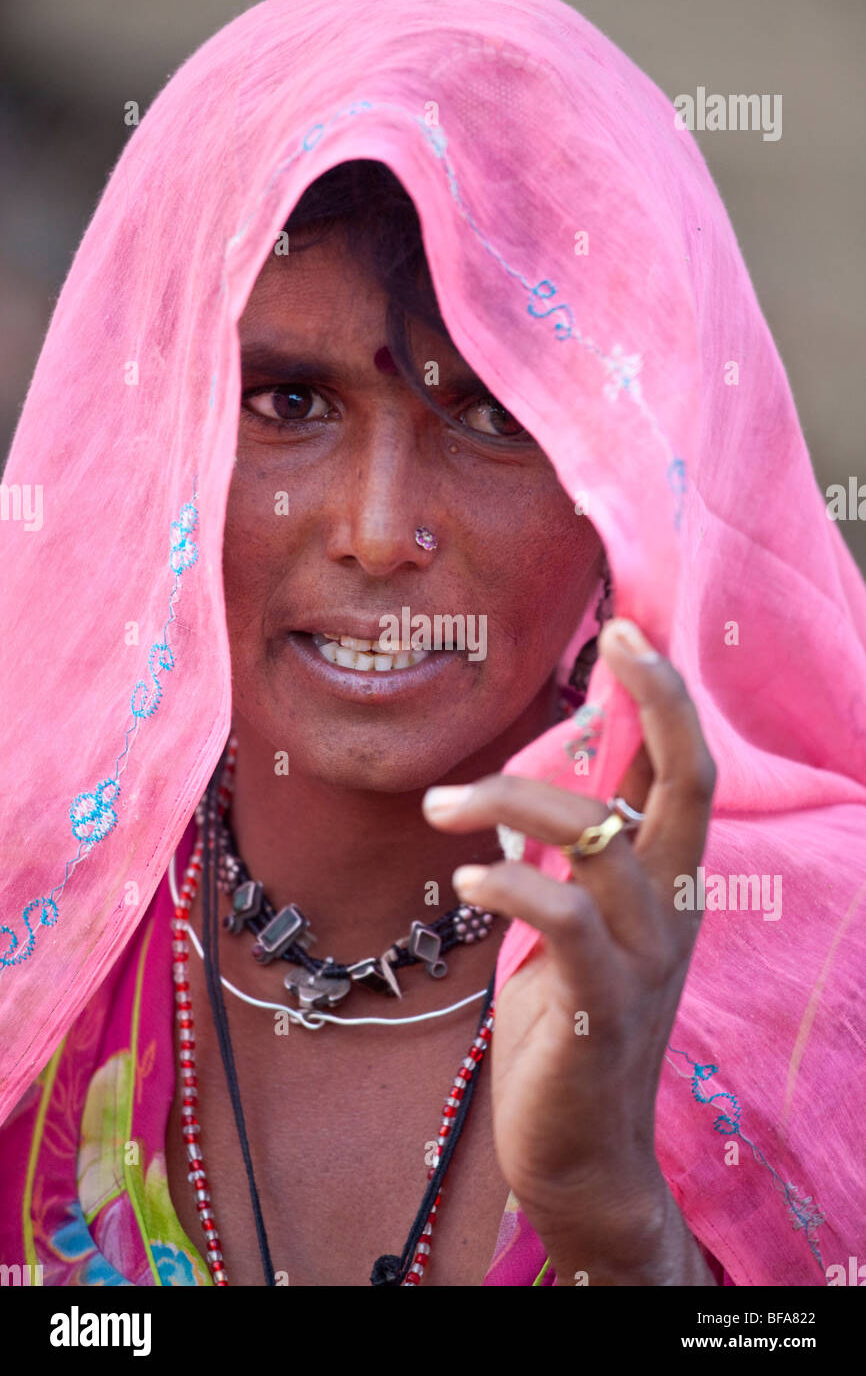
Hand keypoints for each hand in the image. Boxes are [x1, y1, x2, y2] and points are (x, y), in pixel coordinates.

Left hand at [422, 618, 716, 1283]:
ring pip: (604, 839)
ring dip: (514, 802)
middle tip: (614, 638)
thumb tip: (553, 786)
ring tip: (441, 805)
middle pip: (689, 783)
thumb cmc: (570, 1024)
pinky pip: (568, 919)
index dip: (663, 699)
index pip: (682, 773)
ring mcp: (643, 958)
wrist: (583, 1152)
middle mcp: (671, 910)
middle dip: (660, 700)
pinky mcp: (601, 1005)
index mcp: (665, 886)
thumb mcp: (580, 926)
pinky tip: (466, 877)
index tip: (627, 632)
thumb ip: (581, 861)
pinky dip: (513, 884)